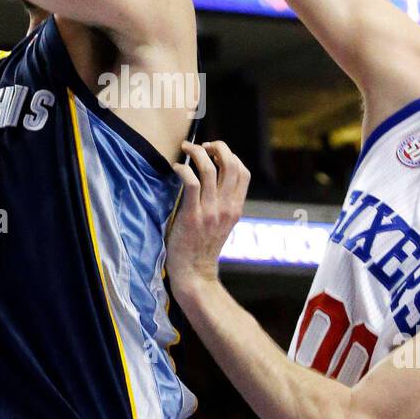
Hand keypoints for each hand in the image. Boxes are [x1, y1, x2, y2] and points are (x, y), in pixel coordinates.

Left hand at [167, 140, 251, 288]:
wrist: (194, 273)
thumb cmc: (202, 247)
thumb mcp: (222, 224)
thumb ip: (222, 204)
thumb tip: (213, 178)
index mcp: (236, 208)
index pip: (243, 172)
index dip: (230, 155)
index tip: (215, 152)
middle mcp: (226, 207)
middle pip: (230, 164)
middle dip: (217, 147)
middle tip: (201, 145)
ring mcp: (210, 211)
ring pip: (209, 168)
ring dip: (196, 152)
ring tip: (185, 149)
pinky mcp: (192, 216)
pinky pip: (190, 182)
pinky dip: (183, 169)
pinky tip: (176, 169)